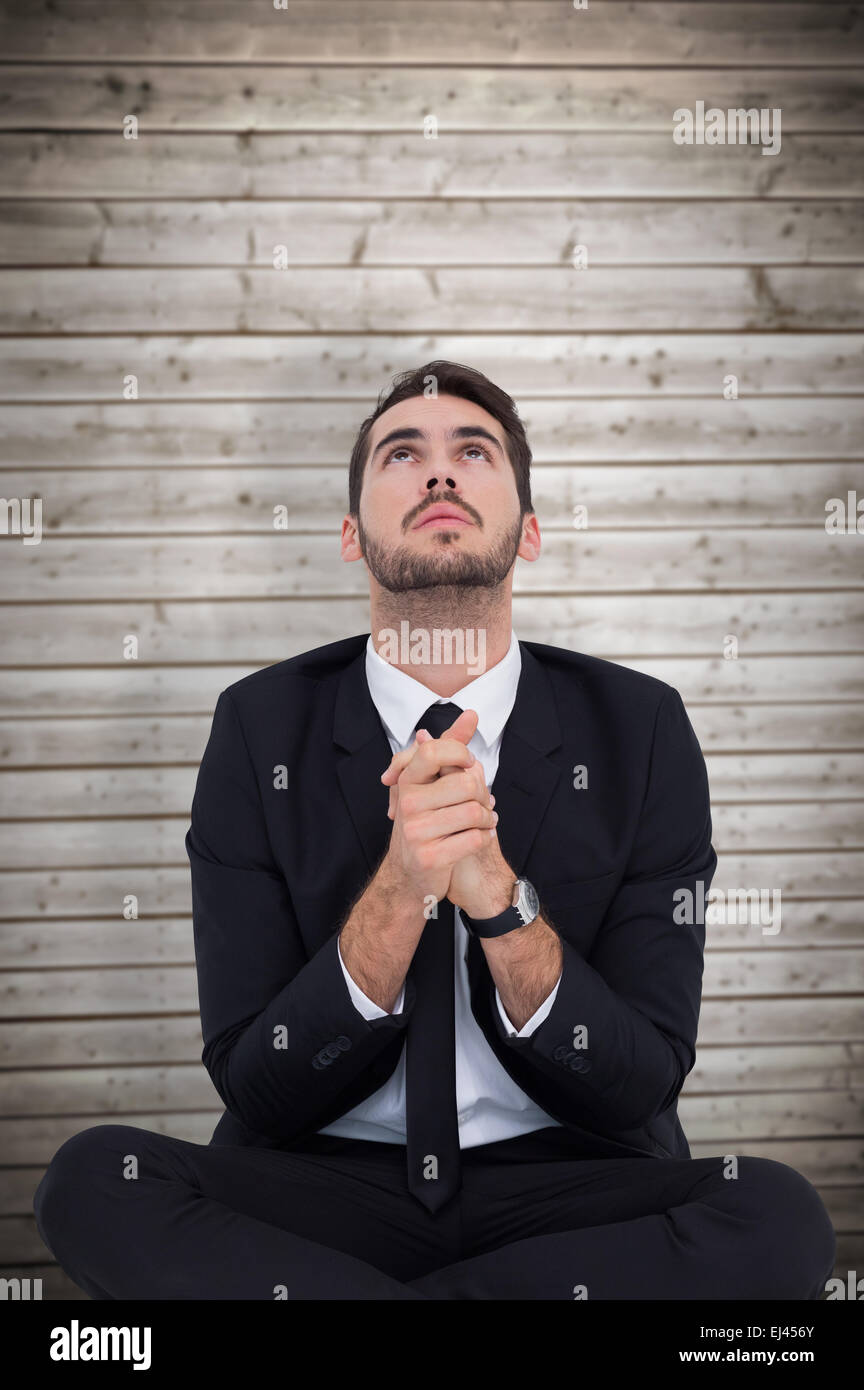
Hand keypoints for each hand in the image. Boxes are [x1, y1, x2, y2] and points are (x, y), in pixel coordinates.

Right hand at [379, 711, 496, 905]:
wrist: (410, 874)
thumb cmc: (426, 822)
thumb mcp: (432, 783)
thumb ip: (451, 747)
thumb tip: (471, 715)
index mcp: (408, 781)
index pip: (433, 752)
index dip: (459, 754)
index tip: (469, 765)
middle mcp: (408, 804)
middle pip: (466, 783)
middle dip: (484, 795)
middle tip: (484, 804)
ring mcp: (416, 832)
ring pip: (474, 812)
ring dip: (488, 819)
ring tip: (485, 821)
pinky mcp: (430, 857)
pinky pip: (474, 839)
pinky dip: (485, 838)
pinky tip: (481, 837)